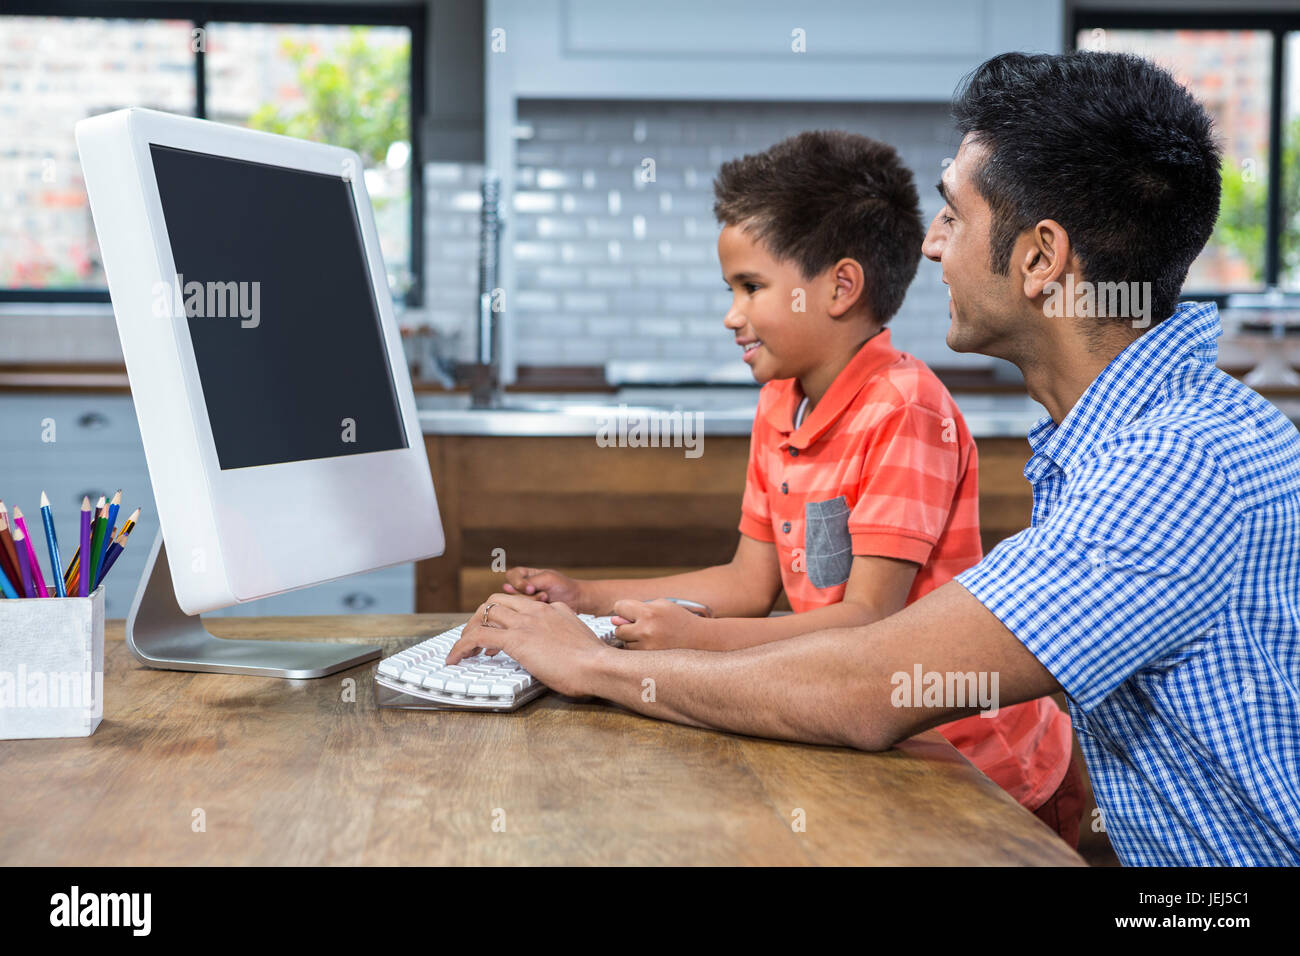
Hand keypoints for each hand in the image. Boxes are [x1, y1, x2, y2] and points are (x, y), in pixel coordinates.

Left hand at [447, 594, 611, 696]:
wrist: (598, 665)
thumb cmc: (594, 660)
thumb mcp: (578, 636)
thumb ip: (564, 630)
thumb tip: (558, 639)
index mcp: (551, 609)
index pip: (518, 604)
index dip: (503, 618)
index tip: (497, 634)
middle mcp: (536, 610)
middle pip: (496, 601)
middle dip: (481, 618)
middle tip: (475, 639)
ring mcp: (525, 623)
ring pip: (484, 614)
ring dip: (468, 631)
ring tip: (463, 650)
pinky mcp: (516, 640)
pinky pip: (478, 637)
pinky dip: (461, 647)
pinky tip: (456, 659)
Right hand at [501, 567, 587, 608]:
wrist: (576, 600)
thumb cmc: (563, 586)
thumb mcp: (546, 578)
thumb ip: (527, 582)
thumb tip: (506, 587)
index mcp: (526, 574)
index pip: (511, 575)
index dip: (517, 582)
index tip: (530, 588)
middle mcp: (523, 587)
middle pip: (512, 592)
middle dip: (529, 595)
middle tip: (543, 594)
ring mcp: (526, 600)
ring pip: (518, 603)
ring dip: (533, 602)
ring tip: (547, 599)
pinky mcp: (530, 611)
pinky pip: (524, 612)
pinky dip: (535, 609)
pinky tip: (546, 606)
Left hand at [611, 598, 709, 650]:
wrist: (700, 640)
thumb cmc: (680, 620)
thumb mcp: (661, 606)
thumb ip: (637, 609)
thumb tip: (613, 619)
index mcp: (649, 612)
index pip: (619, 607)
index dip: (623, 609)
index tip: (627, 612)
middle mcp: (646, 631)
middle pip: (618, 629)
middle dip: (626, 627)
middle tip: (640, 627)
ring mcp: (648, 648)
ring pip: (625, 644)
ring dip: (632, 641)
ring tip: (650, 638)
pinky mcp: (650, 660)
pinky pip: (634, 655)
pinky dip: (639, 651)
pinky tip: (652, 647)